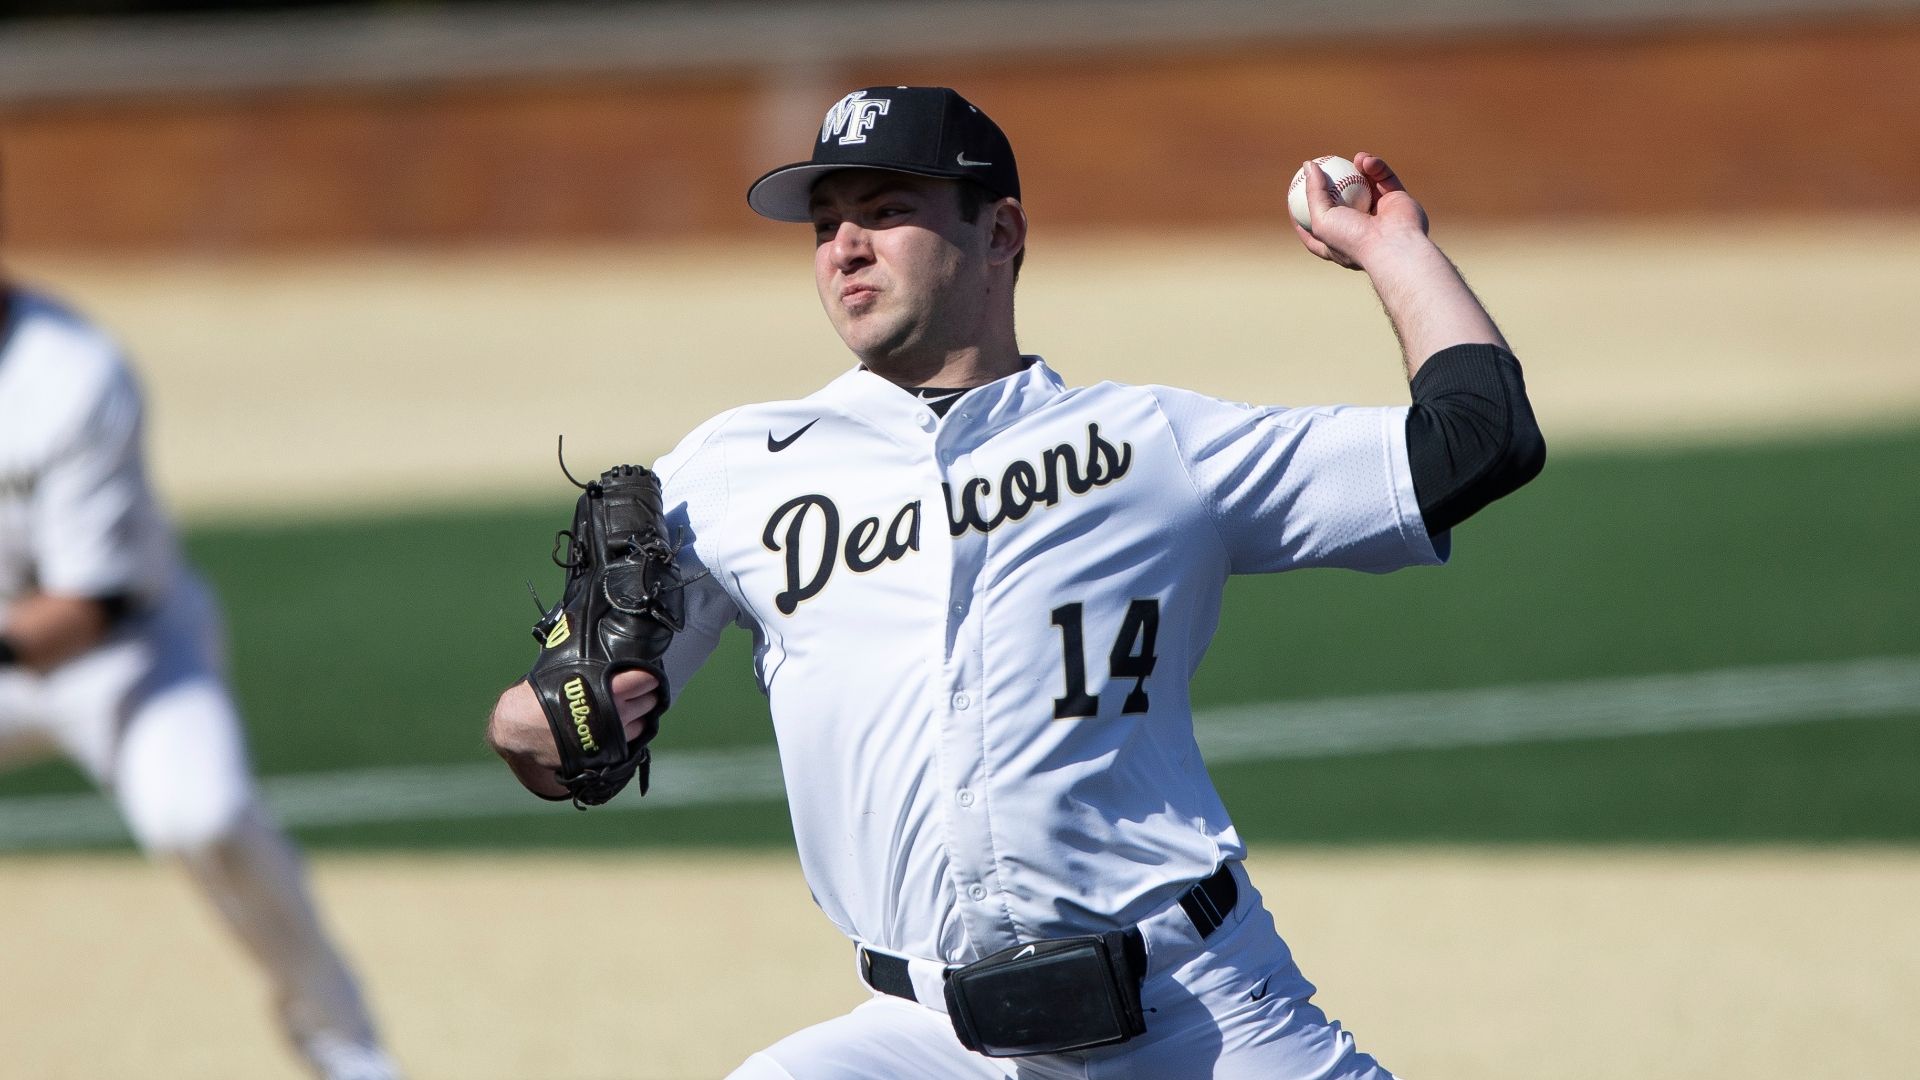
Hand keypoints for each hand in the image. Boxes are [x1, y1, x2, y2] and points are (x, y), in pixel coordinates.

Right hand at [486, 670, 660, 796]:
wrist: (520, 729)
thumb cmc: (540, 692)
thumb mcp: (565, 666)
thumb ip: (588, 658)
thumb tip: (596, 634)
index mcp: (608, 687)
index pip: (645, 679)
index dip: (648, 675)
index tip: (647, 673)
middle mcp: (615, 712)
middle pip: (648, 701)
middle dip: (647, 694)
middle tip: (642, 689)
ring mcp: (612, 735)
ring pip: (643, 722)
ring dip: (641, 714)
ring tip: (633, 706)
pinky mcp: (607, 753)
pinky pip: (631, 742)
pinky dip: (630, 732)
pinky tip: (624, 724)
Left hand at [1292, 152, 1430, 271]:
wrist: (1393, 244)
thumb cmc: (1352, 238)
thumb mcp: (1320, 220)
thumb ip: (1313, 192)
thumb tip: (1308, 165)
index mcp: (1338, 242)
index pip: (1316, 230)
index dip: (1304, 214)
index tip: (1292, 198)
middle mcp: (1360, 229)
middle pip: (1343, 203)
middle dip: (1334, 185)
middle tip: (1324, 168)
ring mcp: (1380, 214)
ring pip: (1366, 185)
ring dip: (1358, 169)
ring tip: (1350, 158)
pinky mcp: (1397, 200)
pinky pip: (1384, 178)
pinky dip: (1375, 167)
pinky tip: (1364, 159)